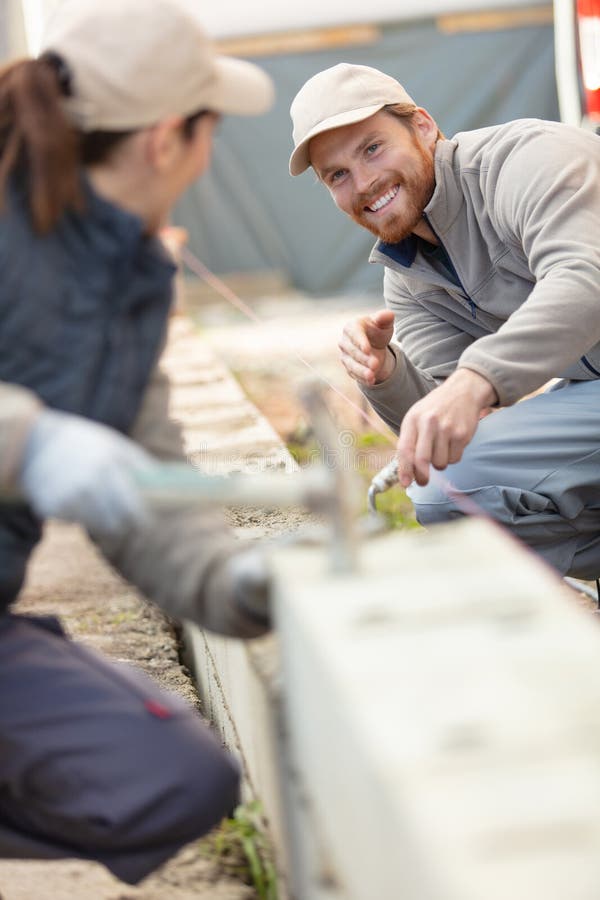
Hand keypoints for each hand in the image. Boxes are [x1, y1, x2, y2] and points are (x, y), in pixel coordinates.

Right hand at [19, 409, 153, 535]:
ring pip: (96, 526)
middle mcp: (89, 481)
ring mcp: (68, 494)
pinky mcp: (50, 506)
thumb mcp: (114, 444)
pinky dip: (76, 515)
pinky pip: (74, 522)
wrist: (34, 441)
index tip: (148, 522)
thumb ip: (140, 464)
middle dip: (124, 525)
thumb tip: (169, 484)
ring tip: (94, 502)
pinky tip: (71, 498)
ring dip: (99, 520)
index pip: (134, 505)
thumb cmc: (85, 443)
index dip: (144, 519)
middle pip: (116, 523)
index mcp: (109, 464)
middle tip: (125, 522)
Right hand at [339, 309, 394, 385]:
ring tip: (372, 376)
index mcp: (352, 327)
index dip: (360, 342)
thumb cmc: (378, 331)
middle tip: (375, 364)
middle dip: (364, 359)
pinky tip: (371, 381)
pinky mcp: (348, 367)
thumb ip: (385, 317)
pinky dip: (362, 378)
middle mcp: (345, 341)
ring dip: (361, 371)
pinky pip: (354, 374)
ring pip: (351, 365)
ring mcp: (345, 356)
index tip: (367, 350)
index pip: (354, 334)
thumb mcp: (384, 324)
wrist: (375, 346)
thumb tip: (387, 314)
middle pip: (353, 351)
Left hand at [396, 368, 496, 486]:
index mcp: (413, 419)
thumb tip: (406, 471)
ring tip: (441, 449)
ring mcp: (447, 428)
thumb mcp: (416, 417)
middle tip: (422, 482)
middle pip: (422, 460)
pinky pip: (455, 459)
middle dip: (421, 477)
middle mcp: (429, 423)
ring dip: (439, 464)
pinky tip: (452, 443)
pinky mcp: (463, 434)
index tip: (404, 483)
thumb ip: (409, 441)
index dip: (404, 470)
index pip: (405, 449)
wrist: (462, 392)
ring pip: (440, 463)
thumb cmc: (435, 409)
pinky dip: (452, 457)